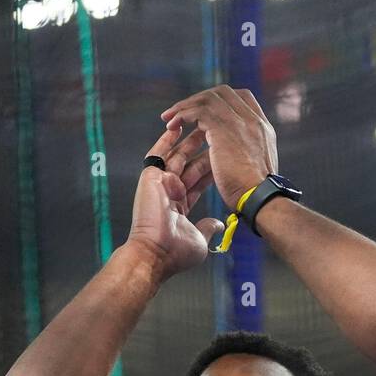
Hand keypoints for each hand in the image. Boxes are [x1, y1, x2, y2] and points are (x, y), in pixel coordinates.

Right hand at [125, 118, 225, 279]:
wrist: (156, 253)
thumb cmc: (175, 251)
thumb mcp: (199, 239)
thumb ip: (207, 228)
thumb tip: (219, 225)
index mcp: (180, 204)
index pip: (199, 180)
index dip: (212, 167)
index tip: (224, 155)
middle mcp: (169, 191)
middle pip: (189, 164)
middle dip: (203, 148)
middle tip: (216, 132)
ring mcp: (159, 183)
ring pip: (177, 155)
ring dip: (189, 139)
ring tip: (202, 122)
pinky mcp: (150, 177)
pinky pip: (158, 152)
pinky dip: (166, 139)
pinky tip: (175, 126)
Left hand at [159, 85, 277, 211]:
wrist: (260, 198)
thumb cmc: (255, 194)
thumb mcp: (256, 168)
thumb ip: (246, 155)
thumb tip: (235, 158)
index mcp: (262, 127)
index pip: (241, 97)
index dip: (220, 101)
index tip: (203, 113)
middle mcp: (252, 119)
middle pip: (222, 93)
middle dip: (198, 99)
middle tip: (180, 112)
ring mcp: (240, 121)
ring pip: (208, 99)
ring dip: (185, 106)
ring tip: (169, 119)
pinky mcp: (224, 128)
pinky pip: (199, 110)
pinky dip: (183, 115)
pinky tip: (173, 126)